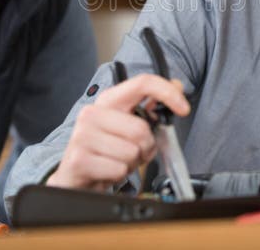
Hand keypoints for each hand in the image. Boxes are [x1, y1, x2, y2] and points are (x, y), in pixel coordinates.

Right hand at [46, 73, 189, 190]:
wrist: (75, 177)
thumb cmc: (106, 149)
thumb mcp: (129, 125)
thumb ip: (152, 105)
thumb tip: (177, 85)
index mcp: (108, 100)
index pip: (142, 83)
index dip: (167, 93)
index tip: (183, 109)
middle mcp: (91, 113)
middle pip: (141, 129)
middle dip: (145, 147)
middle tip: (134, 152)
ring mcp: (82, 136)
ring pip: (132, 152)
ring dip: (132, 163)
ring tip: (117, 161)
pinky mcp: (79, 159)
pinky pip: (119, 170)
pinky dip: (119, 175)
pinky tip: (107, 171)